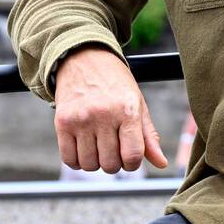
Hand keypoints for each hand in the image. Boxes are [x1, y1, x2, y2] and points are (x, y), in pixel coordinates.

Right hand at [53, 45, 168, 173]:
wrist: (84, 58)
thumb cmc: (115, 84)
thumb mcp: (137, 104)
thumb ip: (148, 136)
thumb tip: (161, 163)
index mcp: (127, 110)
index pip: (133, 156)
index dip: (133, 163)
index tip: (129, 155)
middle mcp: (103, 114)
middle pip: (111, 164)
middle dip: (114, 162)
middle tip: (112, 147)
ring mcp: (81, 119)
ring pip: (90, 165)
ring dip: (95, 161)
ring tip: (97, 145)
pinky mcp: (62, 122)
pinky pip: (69, 159)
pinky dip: (77, 160)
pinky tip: (83, 147)